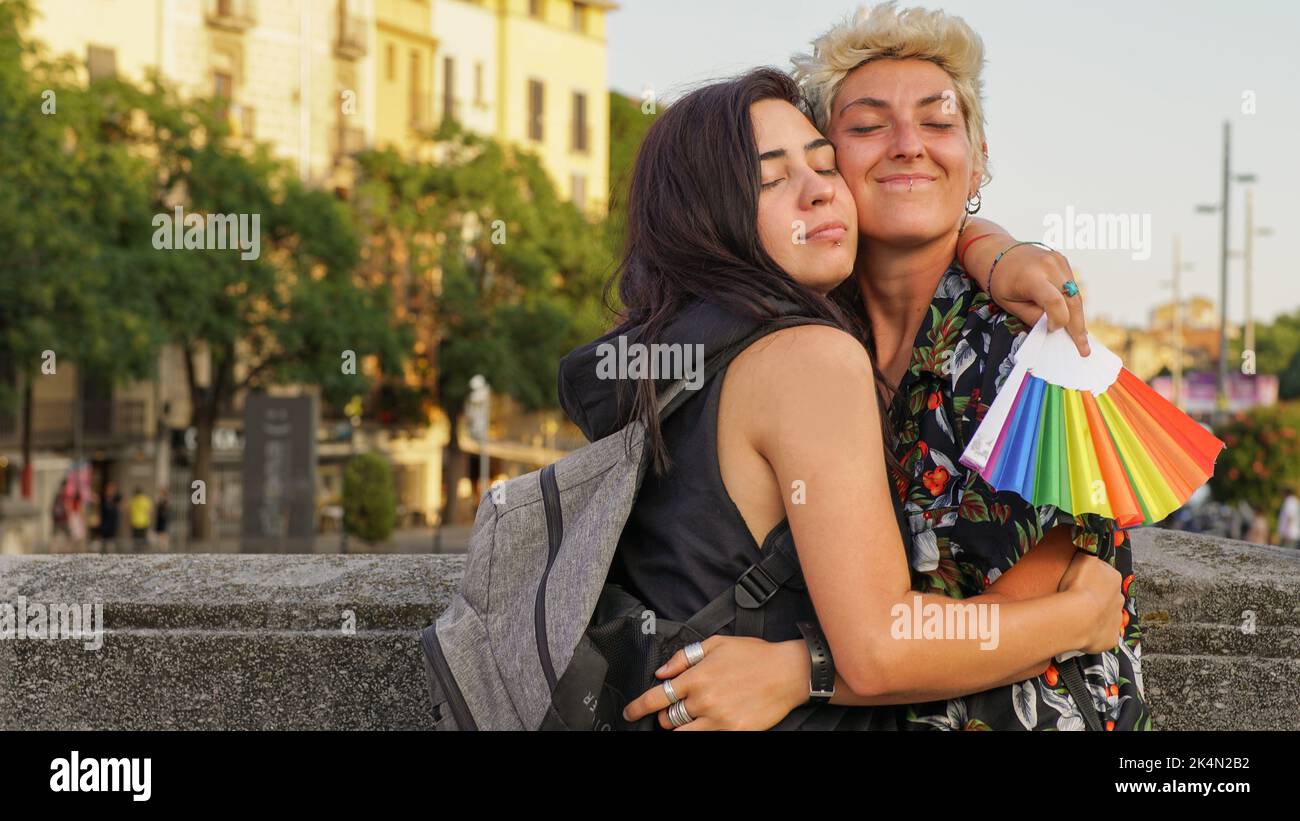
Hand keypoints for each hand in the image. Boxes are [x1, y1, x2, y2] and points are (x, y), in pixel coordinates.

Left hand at [621, 636, 808, 729]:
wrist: (788, 672)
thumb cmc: (754, 655)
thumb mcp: (716, 644)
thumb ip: (684, 658)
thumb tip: (661, 672)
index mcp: (697, 677)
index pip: (656, 697)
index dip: (637, 707)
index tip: (629, 713)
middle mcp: (704, 701)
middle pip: (667, 719)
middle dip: (664, 715)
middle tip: (674, 708)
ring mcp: (719, 720)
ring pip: (683, 733)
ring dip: (680, 727)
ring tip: (690, 717)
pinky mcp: (734, 732)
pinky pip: (705, 739)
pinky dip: (701, 732)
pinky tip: (706, 724)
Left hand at [979, 242, 1090, 356]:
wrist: (997, 252)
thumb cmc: (1000, 282)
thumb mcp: (1009, 304)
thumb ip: (1032, 316)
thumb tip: (1054, 328)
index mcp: (1032, 277)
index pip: (1054, 302)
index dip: (1058, 320)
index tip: (1052, 330)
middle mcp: (1049, 266)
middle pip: (1071, 300)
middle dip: (1078, 326)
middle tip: (1083, 349)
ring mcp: (1059, 261)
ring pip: (1075, 294)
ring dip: (1079, 317)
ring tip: (1081, 338)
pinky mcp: (1063, 261)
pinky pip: (1072, 286)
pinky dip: (1073, 303)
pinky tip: (1074, 320)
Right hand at [1057, 551, 1124, 652]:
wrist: (1078, 616)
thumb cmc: (1077, 587)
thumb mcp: (1081, 559)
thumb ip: (1088, 556)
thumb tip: (1089, 553)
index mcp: (1113, 578)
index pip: (1104, 576)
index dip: (1091, 580)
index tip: (1079, 584)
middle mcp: (1119, 598)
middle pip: (1107, 597)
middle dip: (1095, 599)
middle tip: (1077, 602)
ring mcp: (1116, 619)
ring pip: (1106, 616)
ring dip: (1095, 616)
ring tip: (1077, 618)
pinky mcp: (1111, 638)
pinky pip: (1102, 635)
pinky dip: (1094, 634)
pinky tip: (1081, 631)